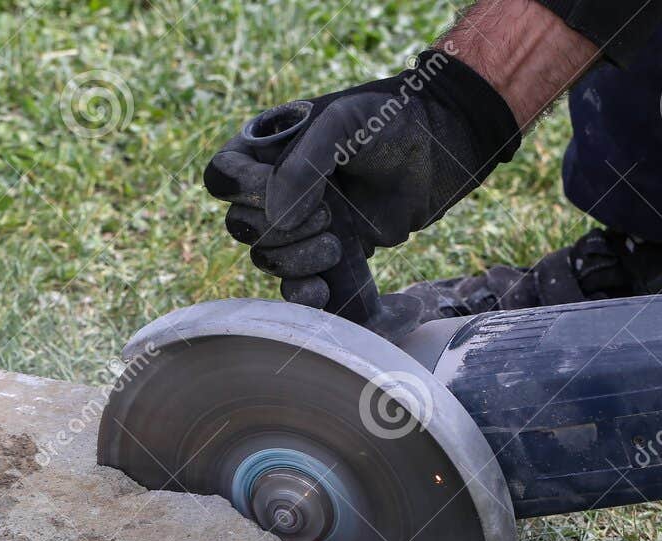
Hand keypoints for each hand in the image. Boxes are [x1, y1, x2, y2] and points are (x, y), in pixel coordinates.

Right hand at [202, 49, 520, 309]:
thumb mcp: (342, 125)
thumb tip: (273, 219)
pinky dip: (304, 297)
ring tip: (336, 245)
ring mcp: (299, 224)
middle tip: (328, 215)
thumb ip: (302, 165)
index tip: (280, 190)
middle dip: (280, 231)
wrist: (439, 150)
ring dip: (296, 262)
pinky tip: (322, 292)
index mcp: (266, 148)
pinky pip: (296, 288)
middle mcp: (274, 187)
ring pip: (268, 260)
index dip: (244, 191)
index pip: (222, 177)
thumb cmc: (390, 122)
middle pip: (242, 227)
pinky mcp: (325, 255)